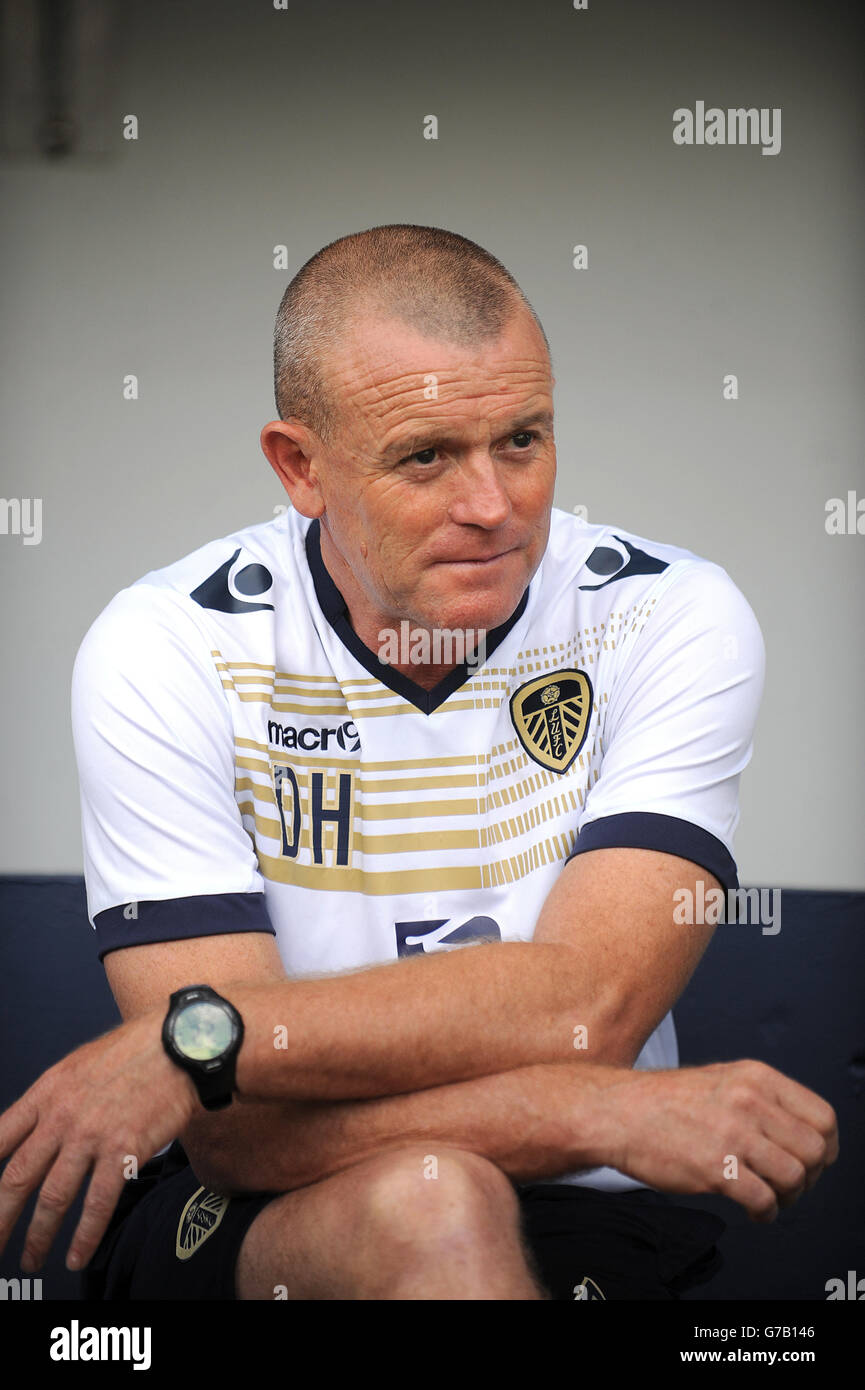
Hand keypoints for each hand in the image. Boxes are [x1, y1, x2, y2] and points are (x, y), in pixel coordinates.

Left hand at [0, 1008, 198, 1272]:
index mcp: (47, 1092)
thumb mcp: (79, 1065)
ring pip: (53, 1198)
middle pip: (17, 1177)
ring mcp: (92, 1135)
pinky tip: (77, 1255)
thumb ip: (53, 1099)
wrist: (180, 1044)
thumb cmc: (134, 1051)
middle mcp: (62, 1115)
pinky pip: (98, 1203)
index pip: (0, 1138)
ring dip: (38, 1236)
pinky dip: (85, 1236)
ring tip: (31, 1259)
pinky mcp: (124, 1150)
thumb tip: (33, 1131)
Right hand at [605, 1059, 837, 1220]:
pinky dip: (766, 1213)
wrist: (618, 1112)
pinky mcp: (715, 1169)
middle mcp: (749, 1102)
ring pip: (794, 1177)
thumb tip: (800, 1130)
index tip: (814, 1161)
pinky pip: (764, 1200)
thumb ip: (762, 1098)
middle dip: (810, 1176)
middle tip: (790, 1184)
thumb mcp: (722, 1079)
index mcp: (756, 1077)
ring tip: (771, 1197)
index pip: (823, 1116)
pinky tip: (753, 1210)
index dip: (825, 1146)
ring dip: (789, 1196)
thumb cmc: (665, 1101)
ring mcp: (732, 1135)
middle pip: (815, 1150)